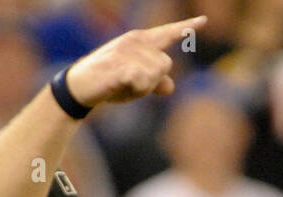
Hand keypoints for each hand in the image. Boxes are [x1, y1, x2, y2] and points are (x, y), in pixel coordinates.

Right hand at [65, 16, 206, 107]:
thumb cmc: (110, 83)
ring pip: (155, 75)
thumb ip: (155, 81)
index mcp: (140, 42)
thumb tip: (170, 85)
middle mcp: (135, 41)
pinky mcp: (119, 64)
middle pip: (165, 64)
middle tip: (131, 83)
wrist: (80, 87)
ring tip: (123, 84)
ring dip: (143, 87)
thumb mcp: (136, 83)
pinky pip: (142, 81)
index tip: (203, 20)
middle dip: (153, 80)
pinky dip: (135, 89)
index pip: (167, 33)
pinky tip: (121, 85)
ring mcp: (126, 51)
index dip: (186, 28)